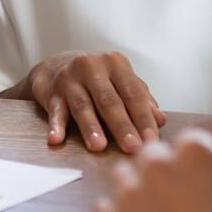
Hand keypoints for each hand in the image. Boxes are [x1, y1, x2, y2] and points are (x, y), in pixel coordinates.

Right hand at [24, 51, 165, 152]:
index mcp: (116, 64)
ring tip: (98, 147)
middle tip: (132, 147)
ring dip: (90, 127)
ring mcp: (70, 78)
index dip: (143, 117)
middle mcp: (93, 66)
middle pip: (109, 100)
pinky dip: (56, 126)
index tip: (151, 140)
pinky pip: (55, 110)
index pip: (133, 93)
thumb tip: (160, 120)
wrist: (54, 67)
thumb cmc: (96, 80)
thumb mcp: (119, 83)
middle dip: (122, 126)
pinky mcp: (51, 91)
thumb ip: (140, 99)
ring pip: (83, 105)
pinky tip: (56, 139)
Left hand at [94, 129, 211, 211]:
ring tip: (151, 210)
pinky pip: (104, 208)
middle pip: (152, 153)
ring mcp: (130, 191)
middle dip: (161, 168)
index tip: (201, 176)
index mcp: (195, 153)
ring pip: (122, 174)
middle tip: (175, 194)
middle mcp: (158, 164)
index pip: (190, 140)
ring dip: (134, 186)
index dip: (196, 159)